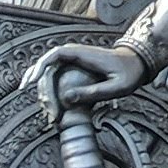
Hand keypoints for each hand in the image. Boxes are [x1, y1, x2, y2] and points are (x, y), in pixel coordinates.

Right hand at [38, 26, 157, 109]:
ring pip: (49, 74)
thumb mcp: (117, 87)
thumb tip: (67, 99)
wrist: (137, 64)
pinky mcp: (73, 69)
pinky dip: (50, 91)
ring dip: (44, 93)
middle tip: (48, 112)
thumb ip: (94, 92)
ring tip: (49, 113)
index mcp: (82, 54)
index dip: (39, 68)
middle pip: (47, 68)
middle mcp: (73, 54)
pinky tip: (49, 106)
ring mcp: (72, 61)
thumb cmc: (129, 73)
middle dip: (43, 90)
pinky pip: (55, 78)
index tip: (31, 83)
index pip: (53, 56)